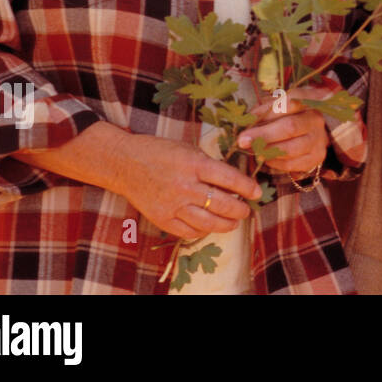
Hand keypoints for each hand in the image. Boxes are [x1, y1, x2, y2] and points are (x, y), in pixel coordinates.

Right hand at [115, 132, 261, 240]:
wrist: (125, 163)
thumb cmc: (161, 152)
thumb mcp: (189, 150)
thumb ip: (210, 166)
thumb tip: (234, 181)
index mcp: (195, 164)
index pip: (230, 179)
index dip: (247, 188)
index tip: (256, 193)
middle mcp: (185, 187)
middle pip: (222, 205)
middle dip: (240, 210)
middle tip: (246, 211)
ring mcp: (173, 205)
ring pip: (208, 223)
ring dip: (226, 225)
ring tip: (234, 223)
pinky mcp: (162, 219)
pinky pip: (188, 232)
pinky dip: (203, 231)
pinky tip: (209, 227)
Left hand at [238, 86, 330, 177]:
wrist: (311, 134)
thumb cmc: (288, 116)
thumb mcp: (276, 107)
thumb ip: (263, 111)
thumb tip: (246, 121)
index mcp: (306, 101)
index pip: (289, 102)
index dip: (267, 111)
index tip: (248, 121)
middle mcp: (315, 119)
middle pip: (290, 127)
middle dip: (263, 134)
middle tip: (242, 141)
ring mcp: (318, 139)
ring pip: (291, 148)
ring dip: (267, 151)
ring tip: (253, 150)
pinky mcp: (316, 157)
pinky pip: (292, 163)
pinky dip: (275, 162)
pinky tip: (265, 158)